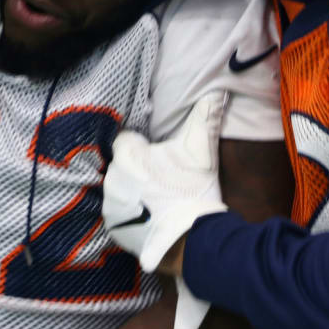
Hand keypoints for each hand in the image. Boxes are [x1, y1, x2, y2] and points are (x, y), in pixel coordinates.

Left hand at [103, 91, 229, 271]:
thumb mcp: (201, 149)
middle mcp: (112, 178)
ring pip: (119, 190)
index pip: (127, 142)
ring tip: (157, 201)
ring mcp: (110, 205)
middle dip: (138, 170)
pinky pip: (118, 214)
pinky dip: (130, 215)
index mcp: (128, 155)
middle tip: (163, 180)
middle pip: (122, 166)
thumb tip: (217, 91)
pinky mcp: (113, 228)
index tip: (159, 158)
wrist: (192, 237)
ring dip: (133, 192)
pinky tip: (149, 218)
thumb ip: (205, 116)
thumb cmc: (194, 188)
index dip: (143, 148)